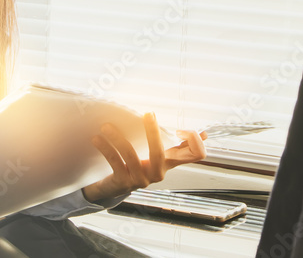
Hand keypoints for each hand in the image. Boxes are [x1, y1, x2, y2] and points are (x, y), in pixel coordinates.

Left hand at [81, 112, 207, 203]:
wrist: (112, 189)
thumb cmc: (138, 166)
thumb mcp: (159, 155)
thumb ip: (178, 146)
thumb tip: (206, 135)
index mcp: (169, 163)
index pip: (195, 155)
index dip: (194, 141)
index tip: (179, 129)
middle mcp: (157, 173)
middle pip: (160, 151)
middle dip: (153, 131)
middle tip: (147, 113)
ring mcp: (140, 179)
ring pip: (131, 155)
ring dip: (117, 138)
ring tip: (106, 126)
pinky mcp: (122, 182)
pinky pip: (114, 162)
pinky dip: (105, 148)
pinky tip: (96, 138)